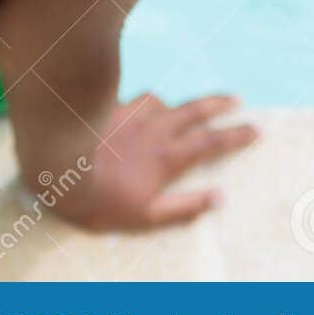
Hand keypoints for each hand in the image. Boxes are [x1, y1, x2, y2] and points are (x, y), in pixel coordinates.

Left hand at [62, 93, 259, 230]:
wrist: (55, 171)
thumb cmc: (100, 202)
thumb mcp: (146, 216)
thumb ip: (184, 207)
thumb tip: (220, 197)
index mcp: (165, 158)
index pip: (209, 143)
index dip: (235, 135)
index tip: (257, 127)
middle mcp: (150, 131)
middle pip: (191, 111)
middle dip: (216, 104)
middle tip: (236, 98)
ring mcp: (125, 116)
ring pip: (157, 101)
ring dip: (171, 104)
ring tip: (175, 110)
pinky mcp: (101, 110)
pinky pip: (128, 99)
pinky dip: (139, 102)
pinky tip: (133, 107)